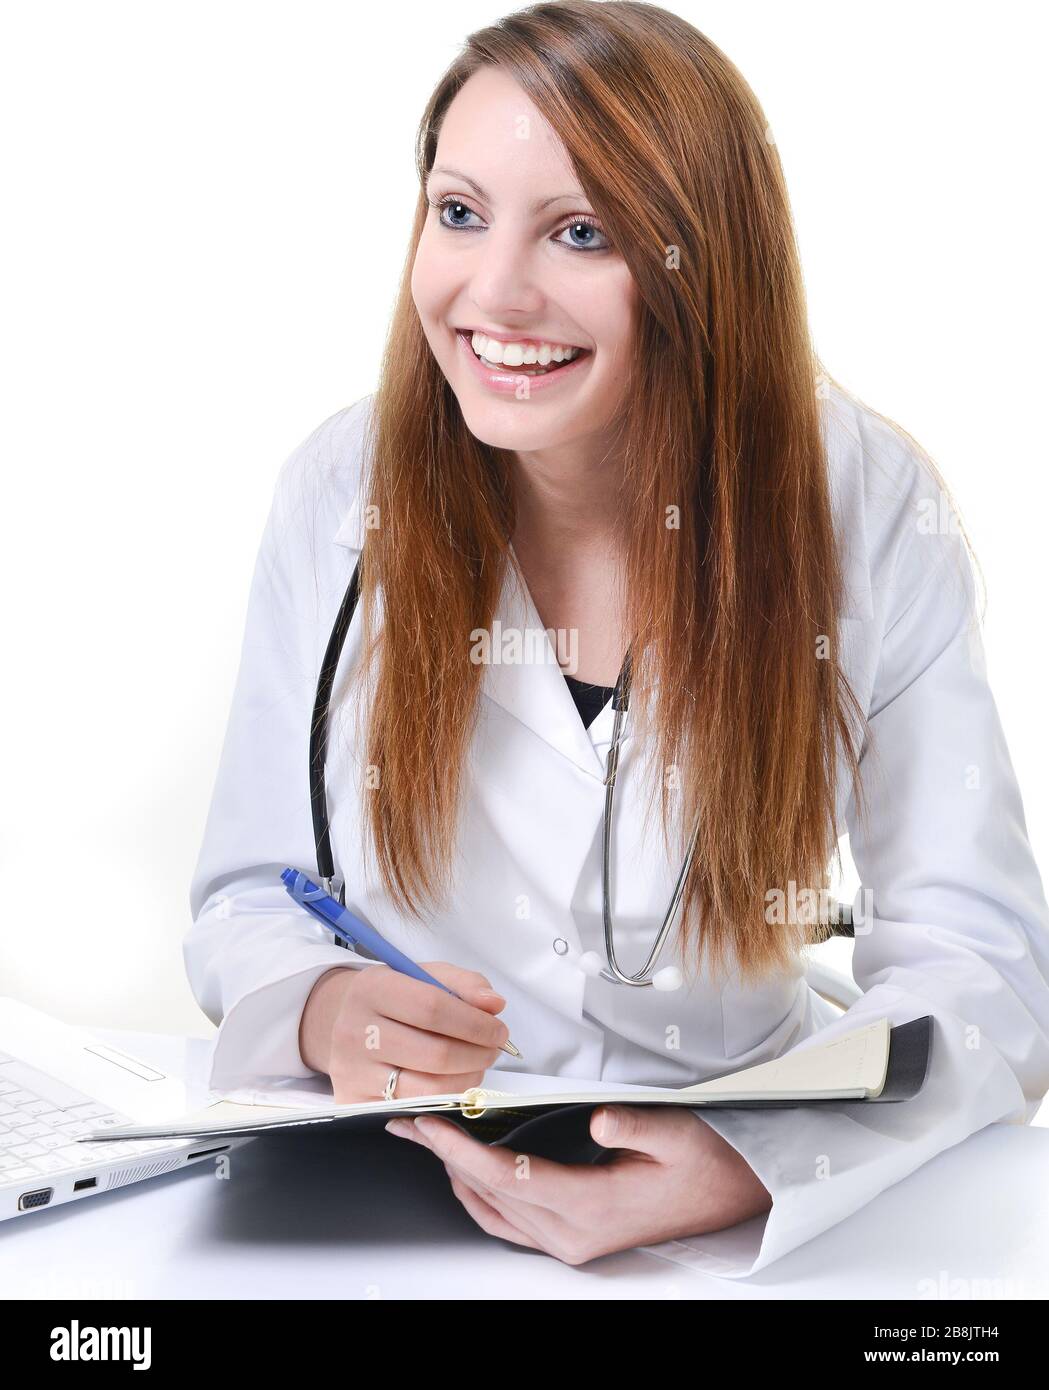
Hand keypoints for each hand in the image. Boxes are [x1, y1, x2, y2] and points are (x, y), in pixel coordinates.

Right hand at [299, 963, 509, 1102]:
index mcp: (373, 989)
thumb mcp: (425, 976)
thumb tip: (494, 1005)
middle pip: (435, 1054)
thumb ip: (464, 984)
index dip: (475, 1024)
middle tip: (493, 1051)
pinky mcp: (353, 1102)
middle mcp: (355, 1030)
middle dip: (477, 1055)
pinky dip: (443, 1101)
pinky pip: (413, 1111)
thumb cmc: (395, 998)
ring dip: (466, 1081)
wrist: (345, 1021)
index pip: (434, 1009)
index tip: (499, 1031)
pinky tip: (452, 1084)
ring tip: (475, 1066)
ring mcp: (351, 1071)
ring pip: (427, 1090)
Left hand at [385, 1105, 770, 1263]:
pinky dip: (479, 1196)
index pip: (509, 1176)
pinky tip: (466, 1173)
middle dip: (444, 1156)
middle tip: (410, 1121)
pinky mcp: (572, 1239)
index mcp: (594, 1206)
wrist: (730, 1197)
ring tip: (427, 1141)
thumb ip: (636, 1126)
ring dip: (455, 1175)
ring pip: (493, 1212)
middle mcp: (574, 1232)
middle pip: (490, 1194)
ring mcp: (571, 1241)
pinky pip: (509, 1224)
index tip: (431, 1126)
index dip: (463, 1150)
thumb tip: (600, 1118)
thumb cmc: (703, 1162)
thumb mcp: (677, 1133)